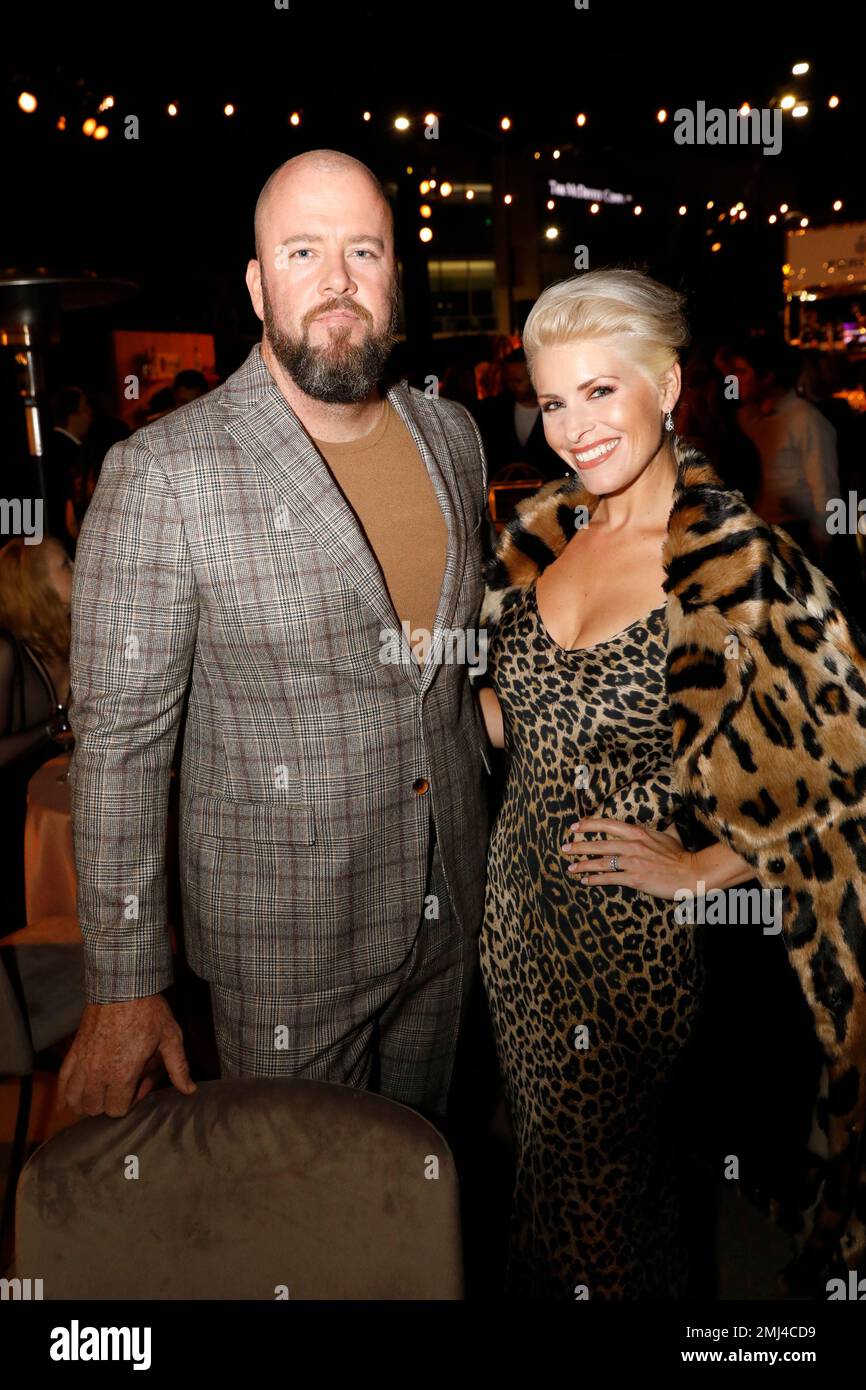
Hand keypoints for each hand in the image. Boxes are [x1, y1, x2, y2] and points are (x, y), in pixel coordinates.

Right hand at [57, 994, 196, 1117]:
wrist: (123, 984)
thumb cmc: (148, 1011)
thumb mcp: (170, 1038)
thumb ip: (179, 1067)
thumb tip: (189, 1090)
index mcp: (122, 1073)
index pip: (117, 1110)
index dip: (129, 1103)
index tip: (138, 1088)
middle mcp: (98, 1072)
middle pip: (94, 1107)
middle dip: (108, 1104)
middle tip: (122, 1088)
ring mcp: (82, 1062)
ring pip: (75, 1099)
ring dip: (85, 1103)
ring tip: (98, 1095)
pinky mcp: (74, 1050)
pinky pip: (62, 1080)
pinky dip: (62, 1095)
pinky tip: (63, 1105)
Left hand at [561, 815, 696, 899]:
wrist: (691, 872)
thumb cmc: (682, 855)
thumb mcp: (670, 835)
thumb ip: (664, 827)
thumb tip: (669, 817)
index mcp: (638, 832)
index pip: (608, 824)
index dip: (589, 824)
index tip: (575, 826)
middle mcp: (632, 845)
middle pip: (599, 843)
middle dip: (579, 846)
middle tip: (564, 848)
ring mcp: (632, 862)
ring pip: (601, 862)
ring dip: (583, 865)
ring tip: (570, 867)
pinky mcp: (634, 878)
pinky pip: (609, 878)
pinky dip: (595, 880)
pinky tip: (585, 881)